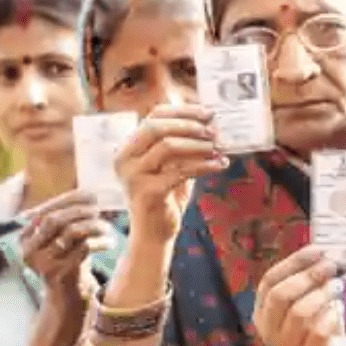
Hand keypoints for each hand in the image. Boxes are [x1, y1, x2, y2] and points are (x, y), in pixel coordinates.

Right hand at [21, 191, 109, 302]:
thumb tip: (90, 194)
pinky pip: (82, 249)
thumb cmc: (68, 261)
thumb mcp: (63, 238)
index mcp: (25, 237)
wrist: (67, 298)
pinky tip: (109, 243)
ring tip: (107, 228)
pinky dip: (99, 242)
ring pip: (69, 232)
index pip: (45, 210)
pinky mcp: (56, 274)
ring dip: (92, 226)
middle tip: (99, 211)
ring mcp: (40, 263)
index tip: (91, 195)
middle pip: (54, 220)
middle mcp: (27, 249)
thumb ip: (68, 217)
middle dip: (79, 211)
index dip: (69, 200)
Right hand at [116, 104, 227, 242]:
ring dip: (198, 145)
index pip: (155, 115)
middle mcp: (125, 158)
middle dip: (189, 125)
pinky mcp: (146, 192)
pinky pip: (179, 171)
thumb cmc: (166, 196)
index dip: (183, 111)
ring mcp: (132, 175)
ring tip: (218, 148)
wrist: (154, 234)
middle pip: (156, 127)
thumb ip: (183, 143)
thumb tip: (210, 121)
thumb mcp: (171, 165)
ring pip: (167, 146)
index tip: (209, 112)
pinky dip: (203, 165)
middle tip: (214, 131)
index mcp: (129, 146)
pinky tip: (220, 165)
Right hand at [254, 246, 345, 345]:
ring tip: (338, 286)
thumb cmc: (316, 325)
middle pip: (280, 296)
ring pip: (300, 312)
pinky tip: (338, 309)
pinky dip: (331, 315)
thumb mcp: (307, 300)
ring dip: (322, 293)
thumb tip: (323, 252)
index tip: (317, 250)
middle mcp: (269, 330)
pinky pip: (319, 332)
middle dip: (308, 276)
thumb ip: (309, 279)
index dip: (294, 262)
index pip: (270, 281)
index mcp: (263, 312)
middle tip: (331, 265)